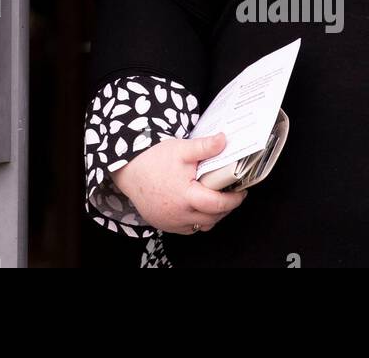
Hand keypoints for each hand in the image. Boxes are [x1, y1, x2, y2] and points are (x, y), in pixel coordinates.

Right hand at [109, 131, 247, 234]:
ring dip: (212, 216)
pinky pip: (188, 228)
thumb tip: (224, 140)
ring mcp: (171, 221)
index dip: (234, 199)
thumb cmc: (153, 158)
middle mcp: (179, 213)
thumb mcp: (181, 148)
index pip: (218, 204)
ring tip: (215, 200)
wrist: (127, 169)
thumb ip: (205, 147)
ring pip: (201, 226)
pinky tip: (196, 206)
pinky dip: (196, 220)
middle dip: (226, 208)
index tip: (241, 192)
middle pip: (213, 218)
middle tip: (231, 194)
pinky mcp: (164, 224)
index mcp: (186, 196)